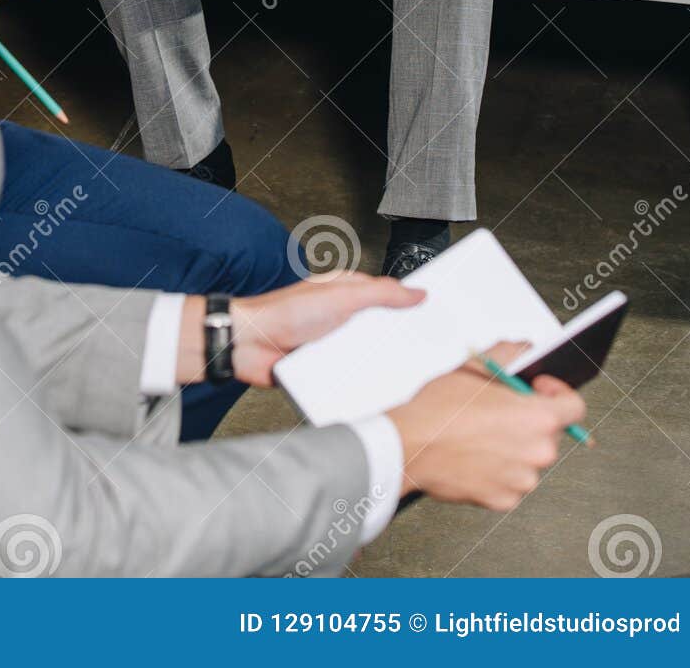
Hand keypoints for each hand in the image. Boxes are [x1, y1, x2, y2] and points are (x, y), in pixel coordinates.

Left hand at [175, 274, 424, 389]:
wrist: (248, 346)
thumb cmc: (286, 312)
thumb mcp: (341, 296)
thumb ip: (380, 293)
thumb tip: (418, 292)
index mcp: (349, 293)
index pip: (390, 297)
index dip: (413, 305)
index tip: (441, 314)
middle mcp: (345, 319)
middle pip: (385, 330)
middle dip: (405, 341)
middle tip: (437, 355)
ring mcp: (336, 346)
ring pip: (371, 357)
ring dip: (385, 367)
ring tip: (417, 382)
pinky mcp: (326, 371)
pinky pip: (353, 379)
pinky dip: (364, 385)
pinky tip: (383, 396)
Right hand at [386, 342, 587, 510]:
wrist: (410, 446)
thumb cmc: (440, 408)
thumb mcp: (476, 366)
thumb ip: (511, 353)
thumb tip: (526, 348)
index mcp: (538, 418)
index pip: (574, 407)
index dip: (558, 393)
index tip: (539, 388)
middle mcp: (538, 452)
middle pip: (549, 432)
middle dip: (528, 419)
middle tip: (498, 409)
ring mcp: (522, 480)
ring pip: (528, 458)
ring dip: (513, 446)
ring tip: (480, 433)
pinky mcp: (504, 500)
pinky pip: (511, 481)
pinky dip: (498, 470)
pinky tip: (474, 455)